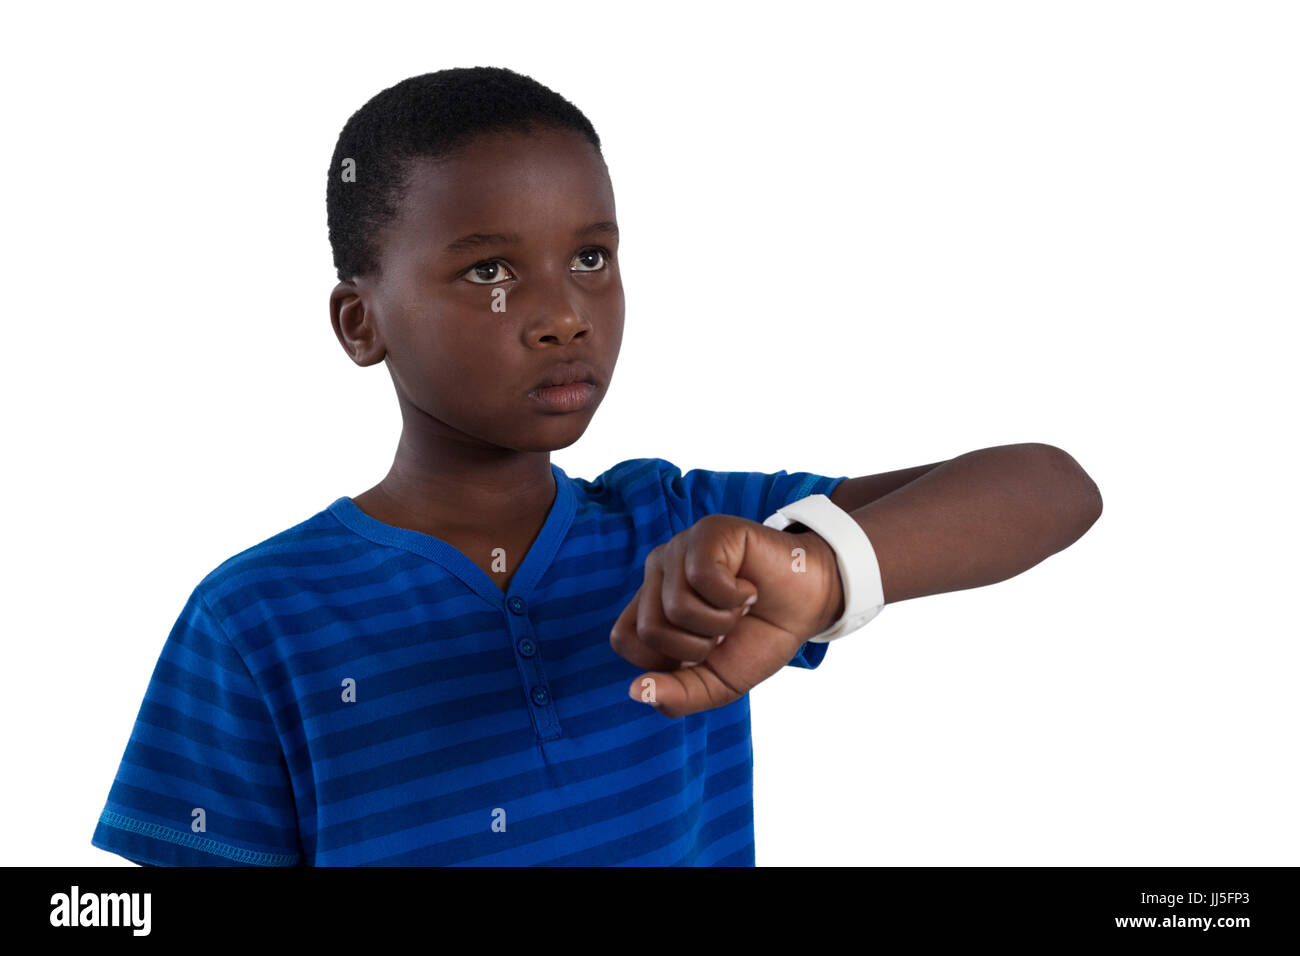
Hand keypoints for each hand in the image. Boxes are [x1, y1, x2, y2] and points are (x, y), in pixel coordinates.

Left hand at [610, 514, 843, 717]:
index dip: (666, 659)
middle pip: (650, 629)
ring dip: (721, 620)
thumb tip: (635, 691)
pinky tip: (747, 587)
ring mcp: (680, 548)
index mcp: (651, 605)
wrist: (810, 606)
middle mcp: (657, 572)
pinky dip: (734, 595)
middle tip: (727, 627)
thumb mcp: (718, 683)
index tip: (703, 651)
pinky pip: (702, 576)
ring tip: (740, 606)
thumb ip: (678, 696)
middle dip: (699, 645)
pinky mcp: (708, 531)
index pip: (624, 639)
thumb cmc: (759, 637)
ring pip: (676, 606)